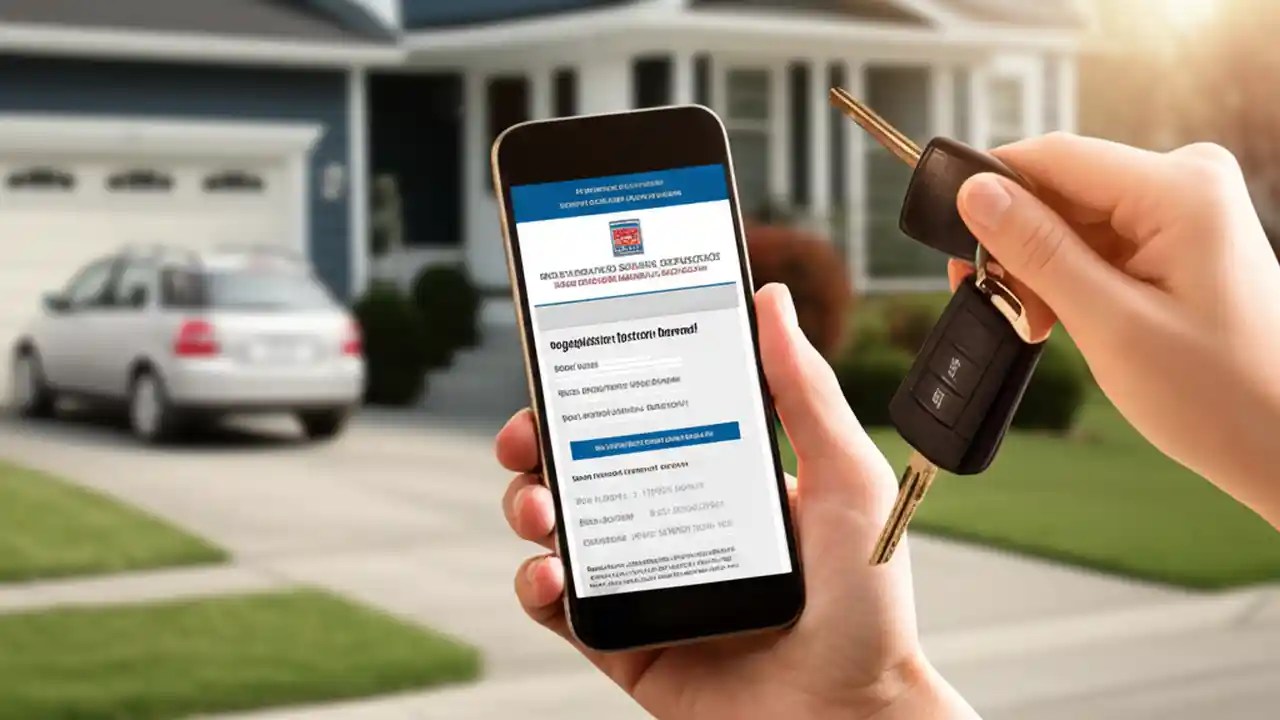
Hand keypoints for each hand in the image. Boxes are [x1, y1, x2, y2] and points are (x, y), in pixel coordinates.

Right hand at [497, 284, 976, 718]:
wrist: (853, 716)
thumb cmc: (868, 605)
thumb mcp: (847, 480)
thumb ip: (805, 391)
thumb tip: (771, 301)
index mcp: (718, 476)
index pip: (641, 415)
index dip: (594, 387)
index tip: (563, 360)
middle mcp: (674, 521)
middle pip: (582, 466)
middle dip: (538, 443)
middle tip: (526, 436)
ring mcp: (646, 580)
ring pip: (558, 528)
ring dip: (528, 506)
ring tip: (540, 509)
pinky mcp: (625, 640)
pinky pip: (560, 606)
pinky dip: (536, 584)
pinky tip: (551, 572)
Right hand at [953, 133, 1279, 523]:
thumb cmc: (1221, 397)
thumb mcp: (1110, 324)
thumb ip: (1037, 252)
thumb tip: (975, 194)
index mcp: (1181, 189)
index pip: (1054, 157)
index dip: (990, 193)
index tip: (949, 244)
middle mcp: (1187, 181)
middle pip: (1061, 187)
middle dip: (1016, 244)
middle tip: (994, 304)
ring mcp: (1187, 208)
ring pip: (1073, 217)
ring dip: (1040, 268)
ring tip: (1037, 324)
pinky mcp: (1181, 235)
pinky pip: (1100, 238)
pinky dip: (1068, 277)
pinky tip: (1062, 317)